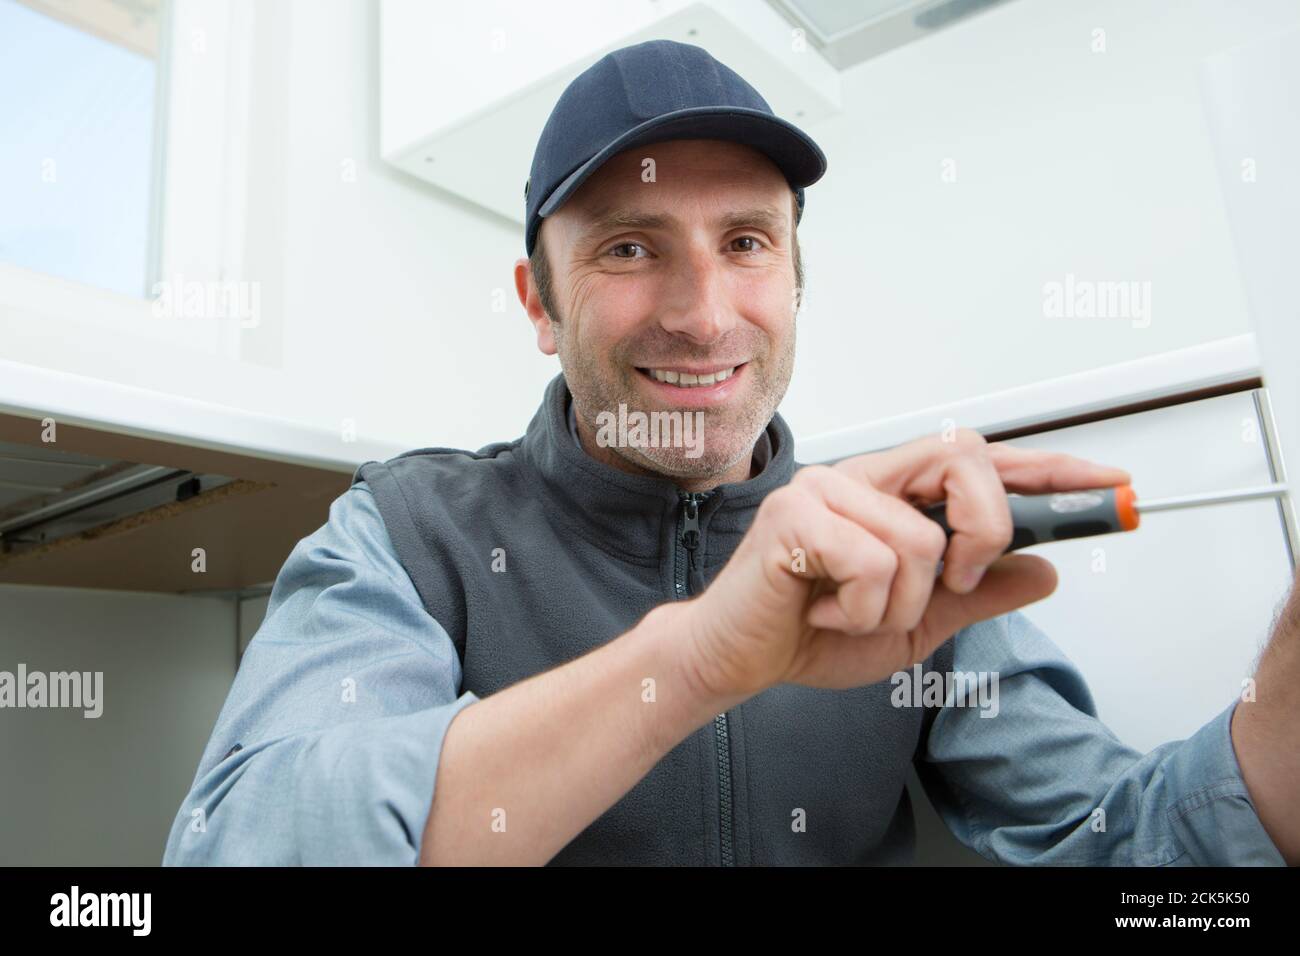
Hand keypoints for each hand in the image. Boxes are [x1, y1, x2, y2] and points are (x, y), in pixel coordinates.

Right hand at [679, 428, 1129, 698]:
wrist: (735, 659)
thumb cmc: (811, 632)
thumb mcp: (915, 623)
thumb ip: (974, 594)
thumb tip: (1043, 570)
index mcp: (893, 493)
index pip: (983, 460)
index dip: (1049, 467)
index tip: (1109, 483)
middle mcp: (863, 476)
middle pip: (964, 459)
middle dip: (986, 529)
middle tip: (957, 579)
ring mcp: (827, 488)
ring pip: (922, 539)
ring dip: (901, 605)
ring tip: (854, 613)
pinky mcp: (796, 514)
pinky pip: (875, 564)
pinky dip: (862, 612)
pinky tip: (824, 611)